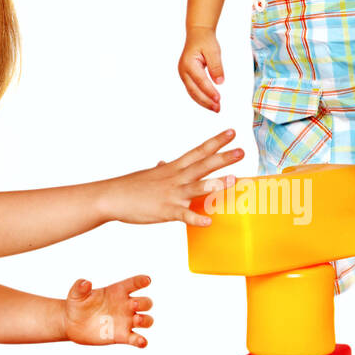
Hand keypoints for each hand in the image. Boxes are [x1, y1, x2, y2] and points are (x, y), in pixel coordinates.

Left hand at [60, 276, 153, 348]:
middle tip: (133, 304)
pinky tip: (141, 342)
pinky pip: (137, 339)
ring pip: (146, 320)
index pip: (134, 283)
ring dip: (146, 320)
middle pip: (146, 302)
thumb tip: (85, 283)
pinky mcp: (122, 336)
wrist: (72, 324)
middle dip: (143, 303)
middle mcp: (126, 306)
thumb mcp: (76, 294)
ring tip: (136, 320)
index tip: (147, 280)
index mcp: (118, 292)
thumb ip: (80, 287)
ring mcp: (126, 322)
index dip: (142, 281)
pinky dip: (142, 341)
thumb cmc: (77, 304)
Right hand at [102, 128, 242, 226]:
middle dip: (223, 158)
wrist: (111, 197)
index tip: (232, 132)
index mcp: (173, 168)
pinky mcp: (165, 211)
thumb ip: (162, 169)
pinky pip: (184, 216)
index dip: (216, 142)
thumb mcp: (150, 174)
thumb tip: (164, 162)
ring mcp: (172, 194)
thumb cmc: (130, 187)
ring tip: (234, 179)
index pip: (198, 151)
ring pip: (197, 187)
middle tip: (242, 150)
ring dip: (216, 184)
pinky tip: (209, 221)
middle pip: (203, 165)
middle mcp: (175, 178)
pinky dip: (197, 219)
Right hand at [178, 29, 224, 110]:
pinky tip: (209, 102)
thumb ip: (216, 66)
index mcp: (189, 63)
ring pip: (192, 92)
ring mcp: (183, 74)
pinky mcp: (186, 77)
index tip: (218, 99)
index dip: (209, 91)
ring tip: (216, 108)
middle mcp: (183, 70)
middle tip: (218, 108)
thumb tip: (220, 82)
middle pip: (194, 90)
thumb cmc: (205, 41)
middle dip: (206, 101)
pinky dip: (201, 97)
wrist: (198, 34)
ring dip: (204, 102)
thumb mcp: (214, 51)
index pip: (200, 81)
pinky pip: (193, 90)